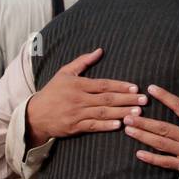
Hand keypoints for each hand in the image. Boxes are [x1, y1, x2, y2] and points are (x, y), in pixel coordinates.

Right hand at [24, 48, 145, 146]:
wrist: (35, 115)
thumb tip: (100, 50)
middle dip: (127, 100)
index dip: (120, 86)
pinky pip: (93, 126)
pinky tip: (120, 125)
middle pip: (107, 99)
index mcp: (78, 84)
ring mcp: (77, 114)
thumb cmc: (52, 91)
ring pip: (103, 113)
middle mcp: (79, 99)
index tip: (135, 87)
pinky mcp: (75, 127)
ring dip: (121, 112)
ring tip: (137, 113)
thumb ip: (83, 62)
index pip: (103, 85)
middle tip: (143, 100)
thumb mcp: (64, 73)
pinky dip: (106, 126)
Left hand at [124, 86, 178, 178]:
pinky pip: (165, 162)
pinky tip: (139, 153)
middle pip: (163, 128)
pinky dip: (152, 158)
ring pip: (161, 144)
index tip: (150, 89)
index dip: (164, 97)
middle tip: (127, 115)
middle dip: (144, 121)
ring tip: (128, 129)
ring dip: (143, 136)